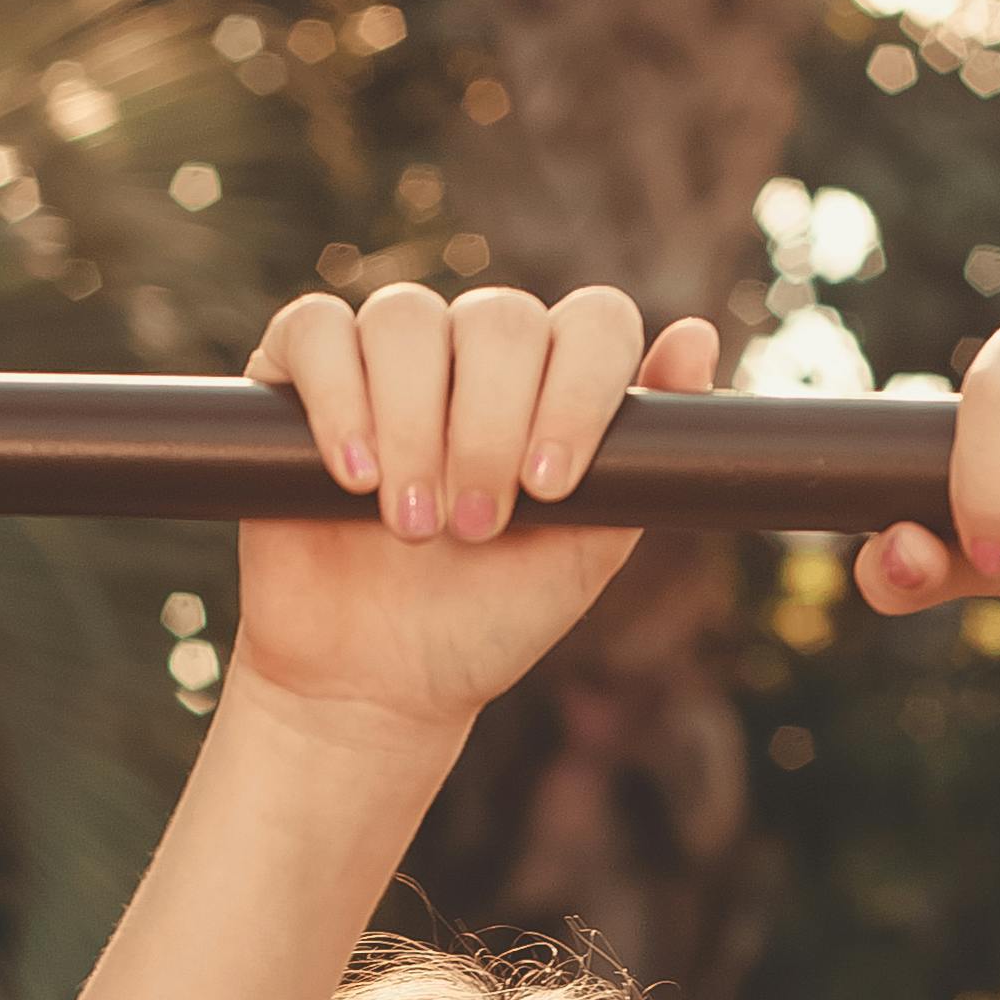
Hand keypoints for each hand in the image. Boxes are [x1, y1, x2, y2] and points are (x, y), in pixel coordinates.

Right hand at [233, 282, 721, 748]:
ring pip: (407, 319)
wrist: (370, 681)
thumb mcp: (584, 552)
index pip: (592, 323)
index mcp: (553, 380)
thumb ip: (643, 459)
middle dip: (490, 428)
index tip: (550, 488)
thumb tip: (701, 334)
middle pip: (500, 318)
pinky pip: (318, 330)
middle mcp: (473, 350)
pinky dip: (337, 396)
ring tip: (410, 526)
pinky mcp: (299, 370)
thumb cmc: (485, 617)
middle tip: (474, 528)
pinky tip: (353, 475)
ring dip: (414, 425)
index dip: (579, 391)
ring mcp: (386, 353)